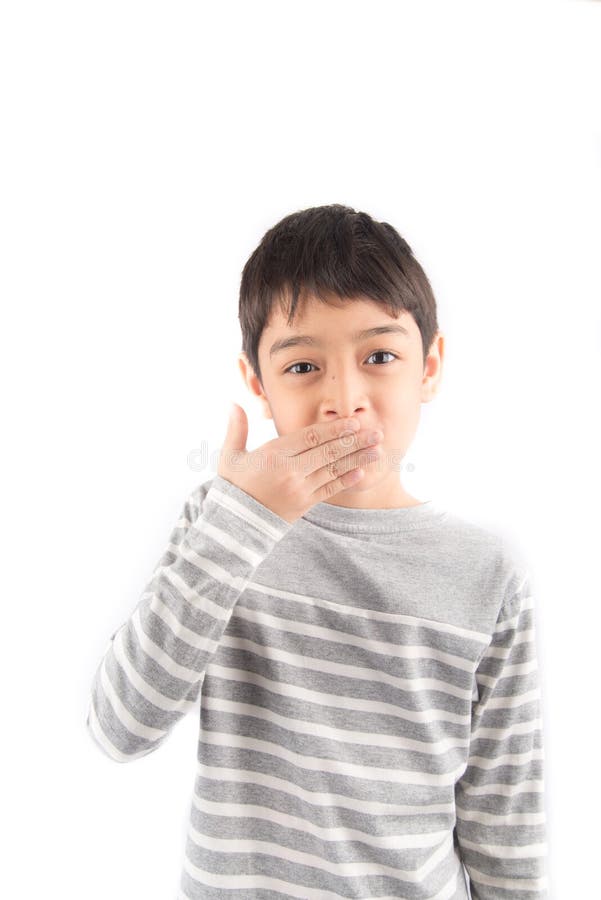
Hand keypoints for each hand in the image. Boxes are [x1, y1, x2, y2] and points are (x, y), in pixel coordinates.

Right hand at [217, 404, 382, 523]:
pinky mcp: (304, 505)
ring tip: (377, 450)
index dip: (334, 429)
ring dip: (357, 459)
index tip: (353, 422)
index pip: (310, 437)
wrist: (234, 524)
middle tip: (376, 432)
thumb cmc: (233, 487)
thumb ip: (236, 429)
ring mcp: (299, 489)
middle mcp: (289, 471)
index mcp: (273, 454)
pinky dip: (346, 480)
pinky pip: (329, 489)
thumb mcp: (230, 456)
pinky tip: (361, 472)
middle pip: (327, 452)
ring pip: (333, 469)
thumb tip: (233, 403)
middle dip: (354, 441)